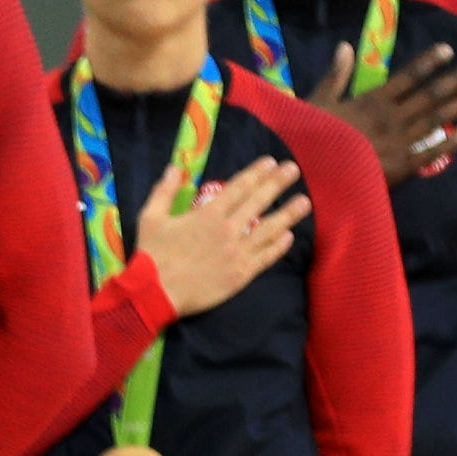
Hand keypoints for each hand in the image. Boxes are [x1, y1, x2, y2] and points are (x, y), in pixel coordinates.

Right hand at [135, 158, 310, 318]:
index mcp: (208, 214)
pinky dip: (278, 247)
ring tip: (305, 202)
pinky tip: (289, 237)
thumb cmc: (152, 254)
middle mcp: (228, 230)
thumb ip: (165, 190)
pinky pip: (264, 258)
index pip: (240, 187)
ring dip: (288, 214)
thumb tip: (176, 168)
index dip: (257, 173)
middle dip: (278, 184)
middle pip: (258, 202)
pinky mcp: (240, 275)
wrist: (156, 293)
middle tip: (293, 170)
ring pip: (269, 230)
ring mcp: (237, 253)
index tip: (271, 162)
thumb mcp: (151, 216)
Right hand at [311, 40, 456, 186]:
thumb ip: (335, 76)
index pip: (408, 76)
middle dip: (452, 81)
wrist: (314, 177)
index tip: (448, 50)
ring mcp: (399, 142)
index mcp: (372, 101)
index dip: (430, 62)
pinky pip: (430, 153)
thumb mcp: (318, 103)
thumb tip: (345, 46)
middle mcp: (392, 118)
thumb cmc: (312, 140)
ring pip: (434, 120)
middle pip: (428, 95)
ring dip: (455, 106)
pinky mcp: (401, 167)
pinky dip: (449, 144)